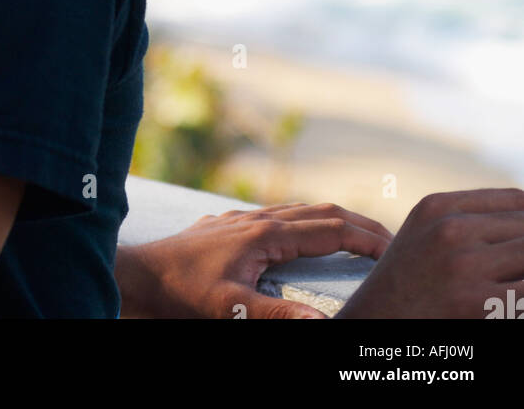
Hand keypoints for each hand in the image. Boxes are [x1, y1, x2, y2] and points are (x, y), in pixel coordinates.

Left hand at [116, 201, 391, 318]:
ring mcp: (241, 219)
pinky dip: (305, 223)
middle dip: (358, 223)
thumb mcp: (228, 310)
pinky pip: (278, 216)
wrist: (137, 275)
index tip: (397, 249)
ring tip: (358, 237)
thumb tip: (323, 321)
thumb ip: (276, 315)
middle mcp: (256, 218)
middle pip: (320, 212)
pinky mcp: (228, 226)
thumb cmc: (180, 294)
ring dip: (333, 221)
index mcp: (264, 233)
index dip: (366, 237)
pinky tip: (301, 236)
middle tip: (391, 241)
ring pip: (299, 211)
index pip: (329, 229)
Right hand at [337, 188, 523, 319]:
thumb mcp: (423, 233)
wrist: (377, 322)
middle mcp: (450, 228)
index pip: (516, 200)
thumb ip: (465, 219)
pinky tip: (512, 301)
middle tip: (514, 265)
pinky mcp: (480, 302)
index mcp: (438, 206)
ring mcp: (465, 264)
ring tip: (512, 279)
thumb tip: (521, 219)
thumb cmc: (405, 283)